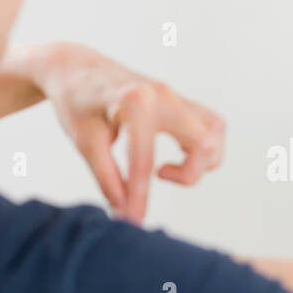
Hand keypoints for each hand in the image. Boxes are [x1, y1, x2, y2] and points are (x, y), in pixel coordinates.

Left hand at [29, 43, 224, 222]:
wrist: (77, 70)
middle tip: (158, 176)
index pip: (145, 161)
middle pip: (203, 143)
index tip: (131, 223)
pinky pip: (211, 125)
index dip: (138, 197)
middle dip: (188, 174)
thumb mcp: (85, 142)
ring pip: (215, 133)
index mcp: (136, 102)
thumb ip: (107, 179)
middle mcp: (164, 95)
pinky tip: (178, 156)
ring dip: (202, 160)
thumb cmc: (77, 104)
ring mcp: (176, 96)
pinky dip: (204, 147)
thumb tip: (125, 213)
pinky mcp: (181, 101)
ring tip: (166, 168)